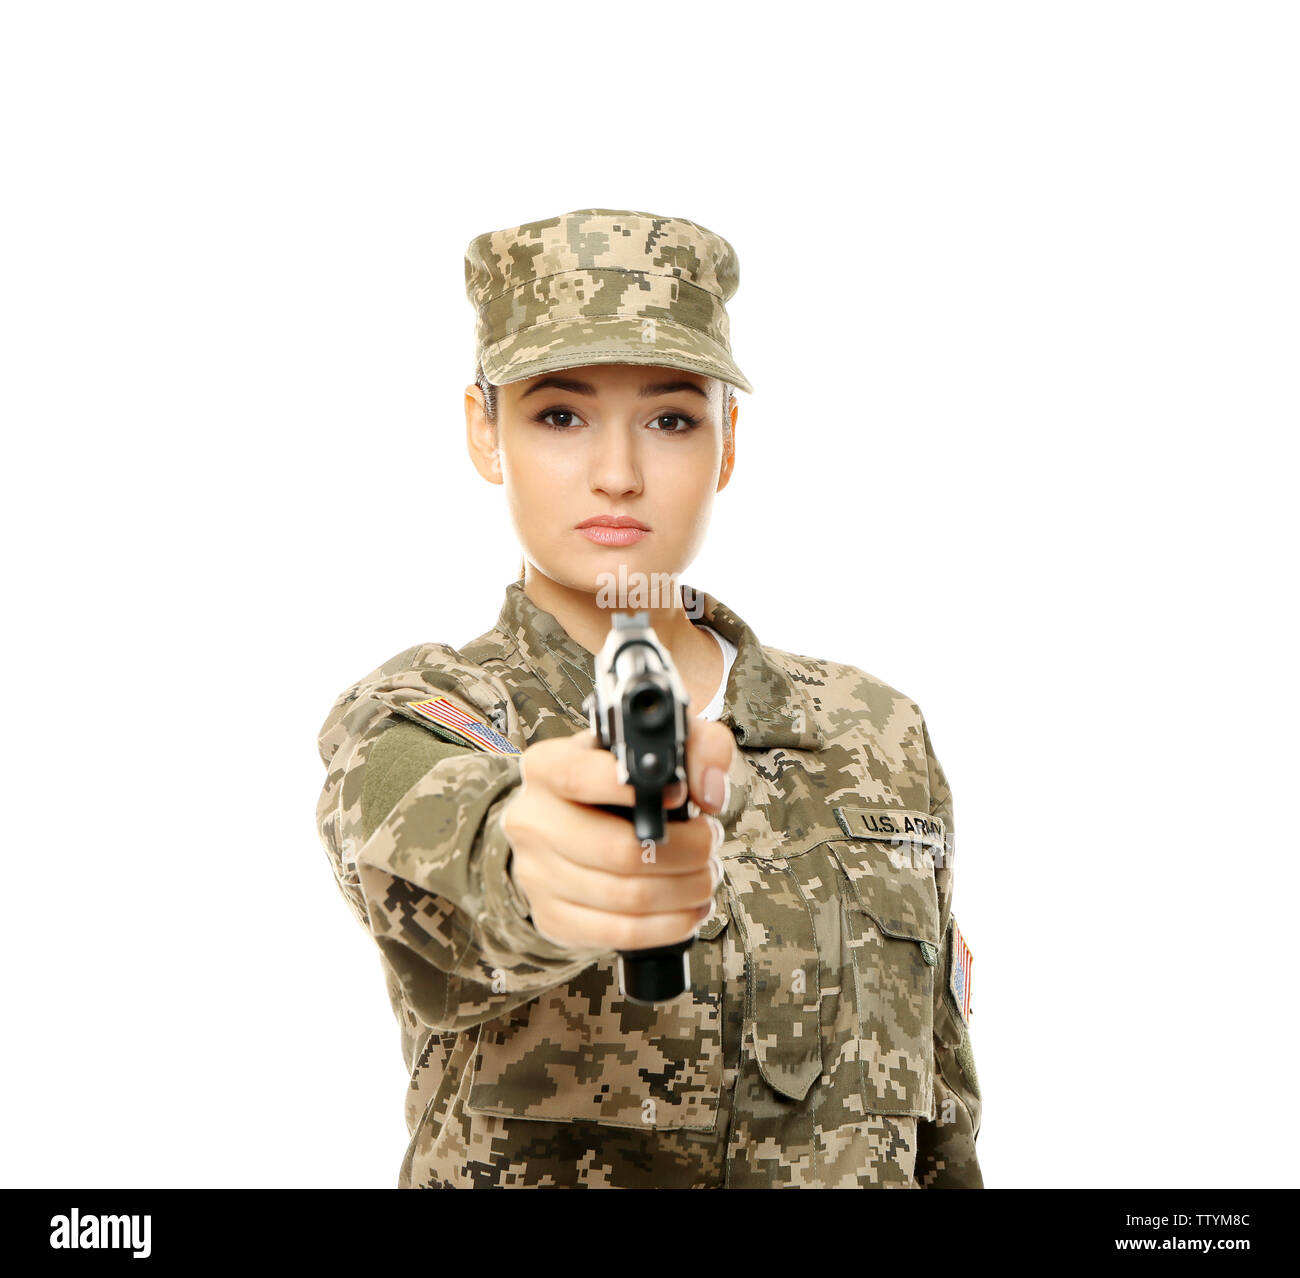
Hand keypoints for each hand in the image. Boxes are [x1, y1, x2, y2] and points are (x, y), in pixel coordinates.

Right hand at [502, 717, 735, 951]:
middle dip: (685, 853)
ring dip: (685, 891)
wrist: (581, 819)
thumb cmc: (625, 779)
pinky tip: (687, 909)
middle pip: (617, 850)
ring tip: (704, 875)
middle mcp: (531, 820)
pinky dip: (668, 926)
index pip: (580, 778)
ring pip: (626, 897)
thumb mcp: (658, 742)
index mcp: (546, 766)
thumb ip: (698, 745)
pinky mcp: (552, 917)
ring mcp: (535, 874)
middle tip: (709, 845)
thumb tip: (709, 793)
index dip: (638, 790)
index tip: (680, 795)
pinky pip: (619, 934)